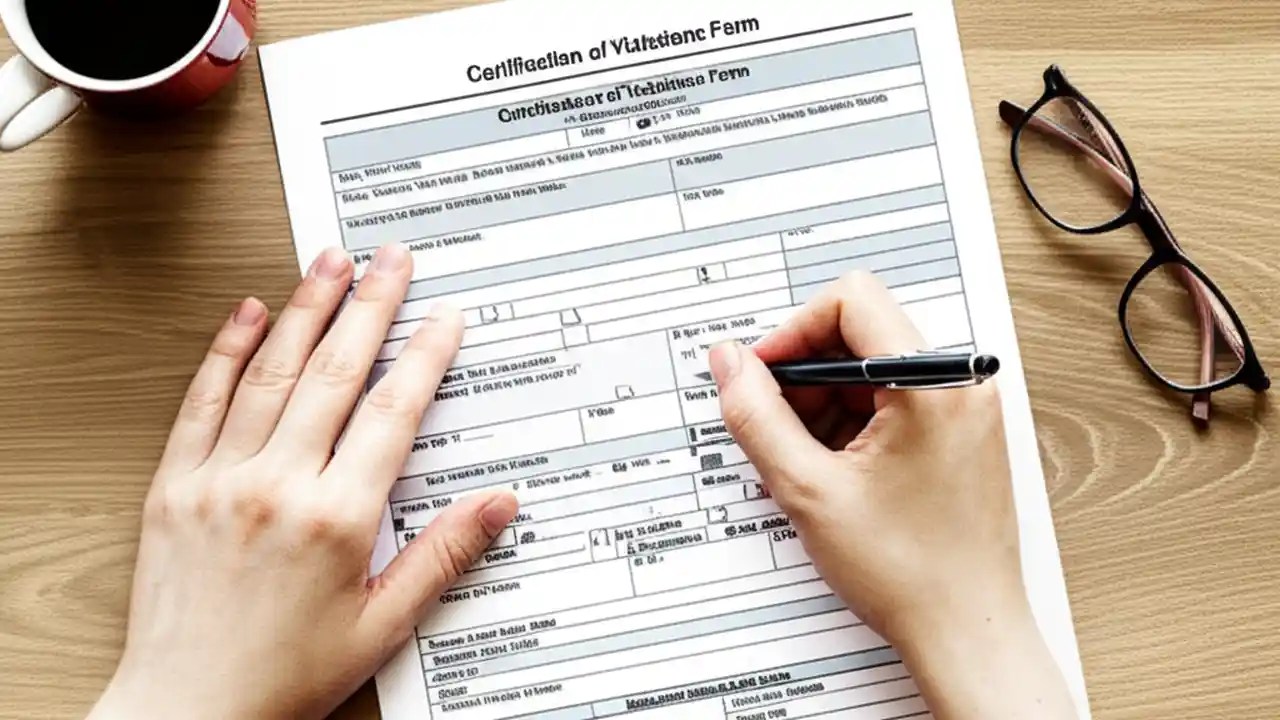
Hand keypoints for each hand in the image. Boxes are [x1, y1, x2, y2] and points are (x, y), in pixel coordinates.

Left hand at [88, 245, 517, 719]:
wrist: (187, 710)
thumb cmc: (284, 675)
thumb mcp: (382, 624)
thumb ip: (443, 556)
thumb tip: (499, 505)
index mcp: (337, 519)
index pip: (392, 413)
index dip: (424, 356)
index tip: (443, 318)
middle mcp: (277, 486)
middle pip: (334, 374)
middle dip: (370, 307)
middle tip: (392, 260)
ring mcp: (220, 479)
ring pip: (270, 373)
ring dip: (304, 309)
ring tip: (330, 262)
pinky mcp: (173, 485)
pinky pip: (202, 402)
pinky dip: (226, 351)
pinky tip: (247, 313)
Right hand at [710, 272, 1075, 719]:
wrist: (966, 632)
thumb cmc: (911, 575)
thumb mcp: (808, 490)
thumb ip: (757, 416)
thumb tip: (730, 364)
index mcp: (933, 384)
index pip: (851, 299)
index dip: (793, 331)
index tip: (764, 373)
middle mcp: (961, 384)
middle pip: (861, 331)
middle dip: (806, 374)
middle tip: (779, 428)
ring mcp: (965, 409)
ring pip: (873, 368)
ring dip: (826, 403)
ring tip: (812, 465)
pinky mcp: (961, 433)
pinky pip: (894, 399)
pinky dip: (852, 423)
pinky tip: (836, 473)